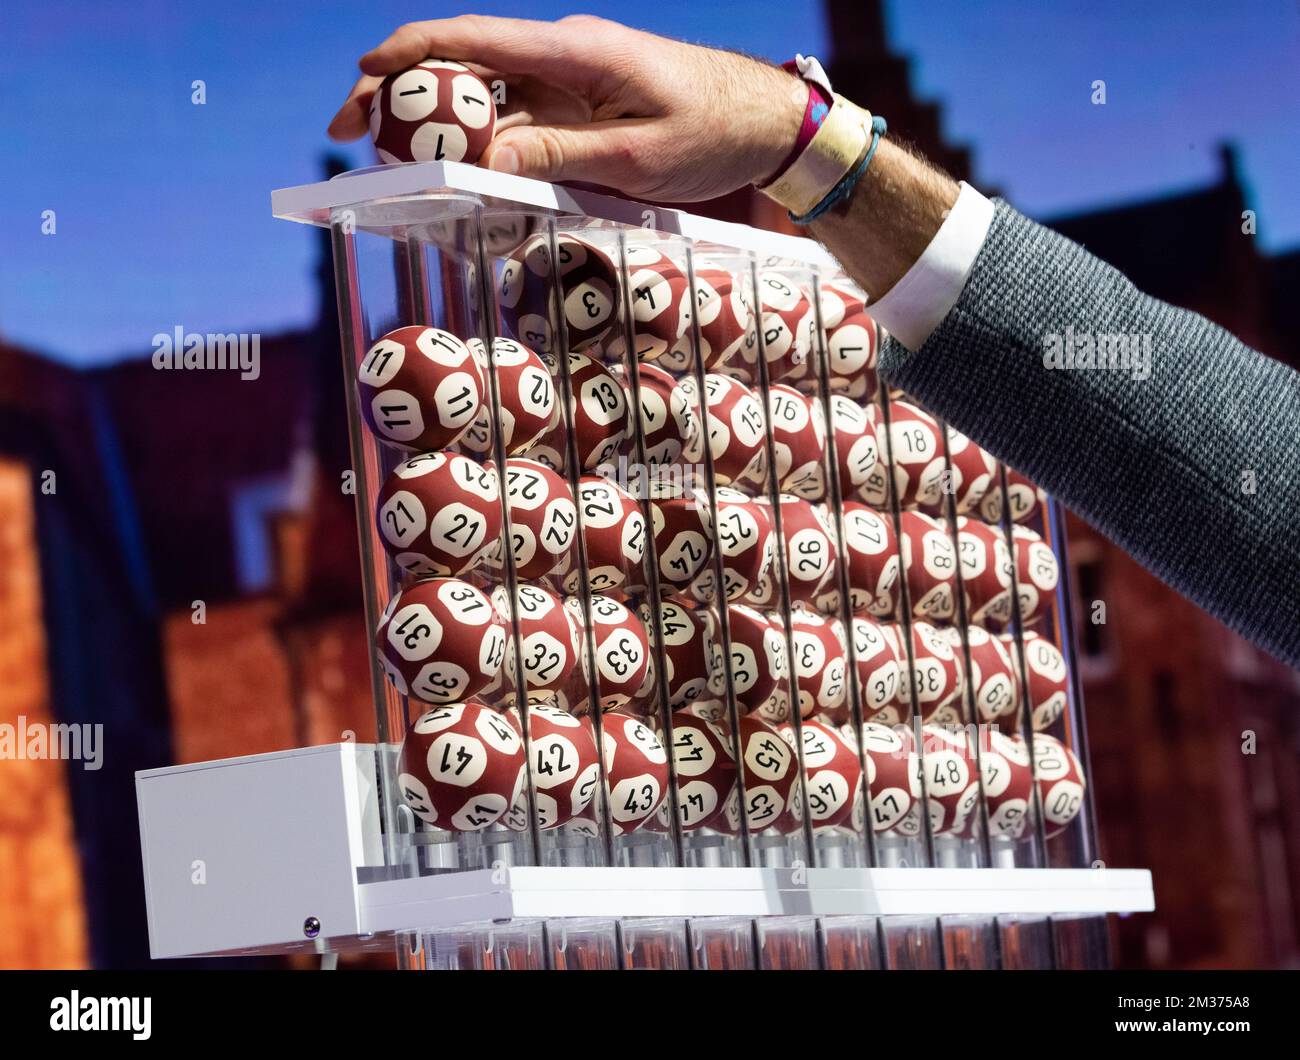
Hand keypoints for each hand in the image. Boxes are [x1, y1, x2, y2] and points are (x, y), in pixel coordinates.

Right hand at [328, 14, 806, 201]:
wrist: (764, 123)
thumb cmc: (711, 133)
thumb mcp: (634, 158)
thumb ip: (557, 156)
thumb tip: (481, 163)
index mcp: (574, 51)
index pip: (473, 39)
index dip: (409, 54)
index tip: (362, 78)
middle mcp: (563, 55)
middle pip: (464, 64)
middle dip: (403, 95)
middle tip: (356, 137)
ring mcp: (569, 78)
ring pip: (485, 94)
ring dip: (436, 125)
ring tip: (393, 162)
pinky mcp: (579, 103)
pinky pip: (517, 117)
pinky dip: (481, 141)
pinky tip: (457, 169)